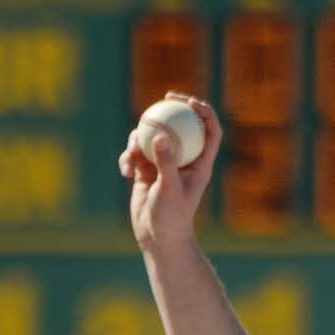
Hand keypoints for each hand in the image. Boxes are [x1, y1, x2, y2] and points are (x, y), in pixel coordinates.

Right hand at [119, 92, 222, 253]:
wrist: (157, 237)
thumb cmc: (171, 217)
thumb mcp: (168, 188)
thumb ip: (165, 162)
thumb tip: (160, 135)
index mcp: (200, 164)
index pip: (210, 132)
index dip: (205, 112)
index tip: (190, 101)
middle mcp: (184, 161)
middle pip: (183, 127)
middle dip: (175, 108)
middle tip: (164, 97)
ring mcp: (164, 165)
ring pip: (154, 137)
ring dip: (141, 139)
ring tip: (133, 153)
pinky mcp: (146, 172)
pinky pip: (136, 154)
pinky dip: (128, 158)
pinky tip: (124, 171)